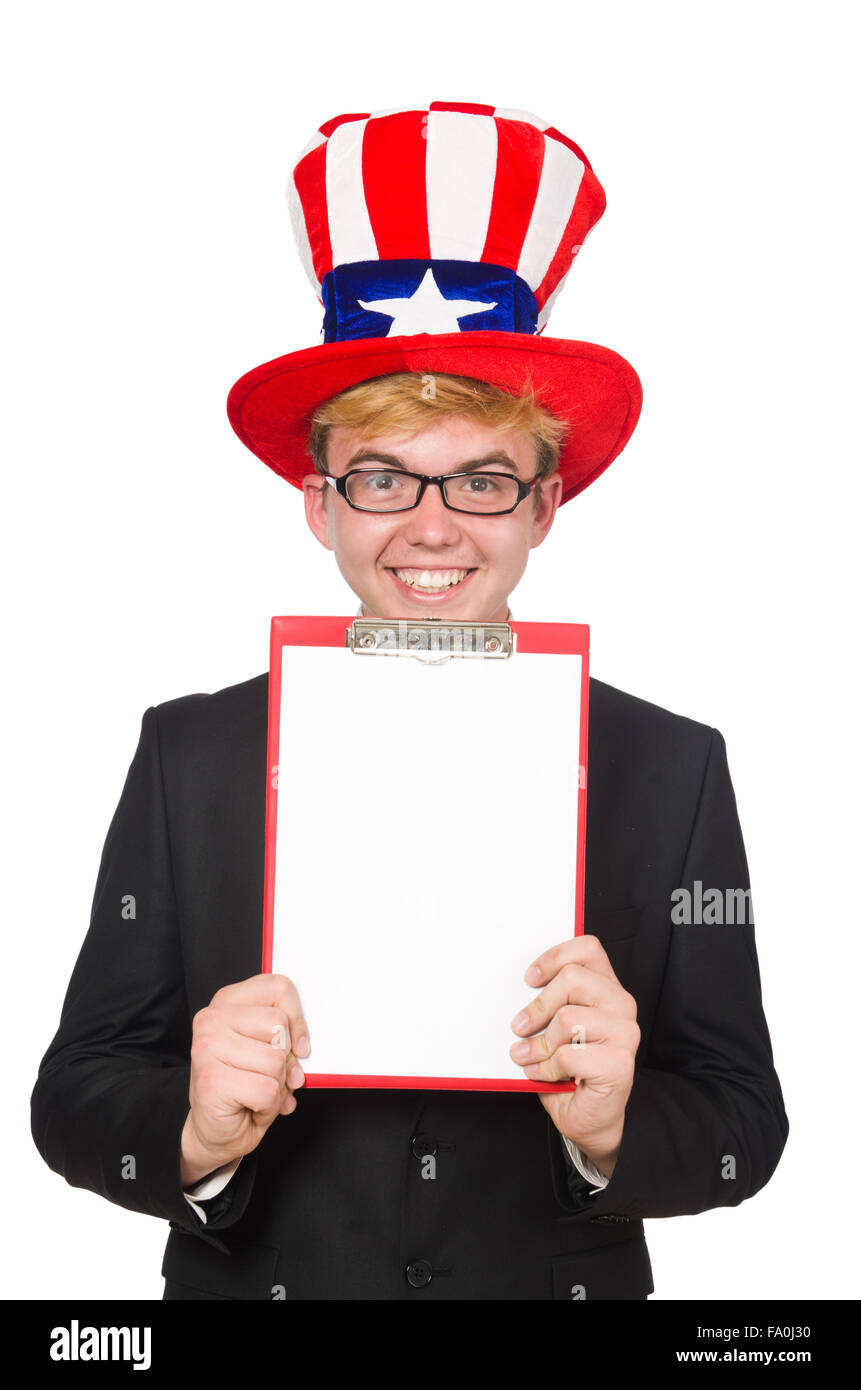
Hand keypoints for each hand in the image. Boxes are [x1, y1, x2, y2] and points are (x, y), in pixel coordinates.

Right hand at [180, 972, 309, 1186]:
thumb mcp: (266, 1049)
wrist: (214, 1131)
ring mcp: (208, 1048)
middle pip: (280, 1025)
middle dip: (286, 1059)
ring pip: (276, 1060)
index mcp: (228, 1002)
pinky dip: (268, 1107)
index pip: (278, 988)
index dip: (298, 1019)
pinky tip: (251, 1107)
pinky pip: (267, 1090)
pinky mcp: (211, 1079)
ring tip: (257, 1092)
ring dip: (277, 1086)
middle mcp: (212, 1019)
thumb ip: (284, 1036)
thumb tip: (303, 1047)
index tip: (300, 1045)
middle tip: (270, 1076)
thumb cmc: (242, 1088)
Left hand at [509, 935, 639, 1178]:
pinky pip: (568, 1054)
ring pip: (567, 1018)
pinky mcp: (620, 1063)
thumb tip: (515, 997)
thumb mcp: (556, 1028)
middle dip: (538, 1006)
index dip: (554, 958)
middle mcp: (622, 1005)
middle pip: (572, 979)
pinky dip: (547, 1067)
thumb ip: (547, 1005)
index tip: (529, 979)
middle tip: (520, 1028)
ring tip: (530, 1057)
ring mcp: (625, 1034)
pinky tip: (544, 1075)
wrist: (593, 1119)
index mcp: (608, 989)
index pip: (587, 949)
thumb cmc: (572, 1071)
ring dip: (540, 1044)